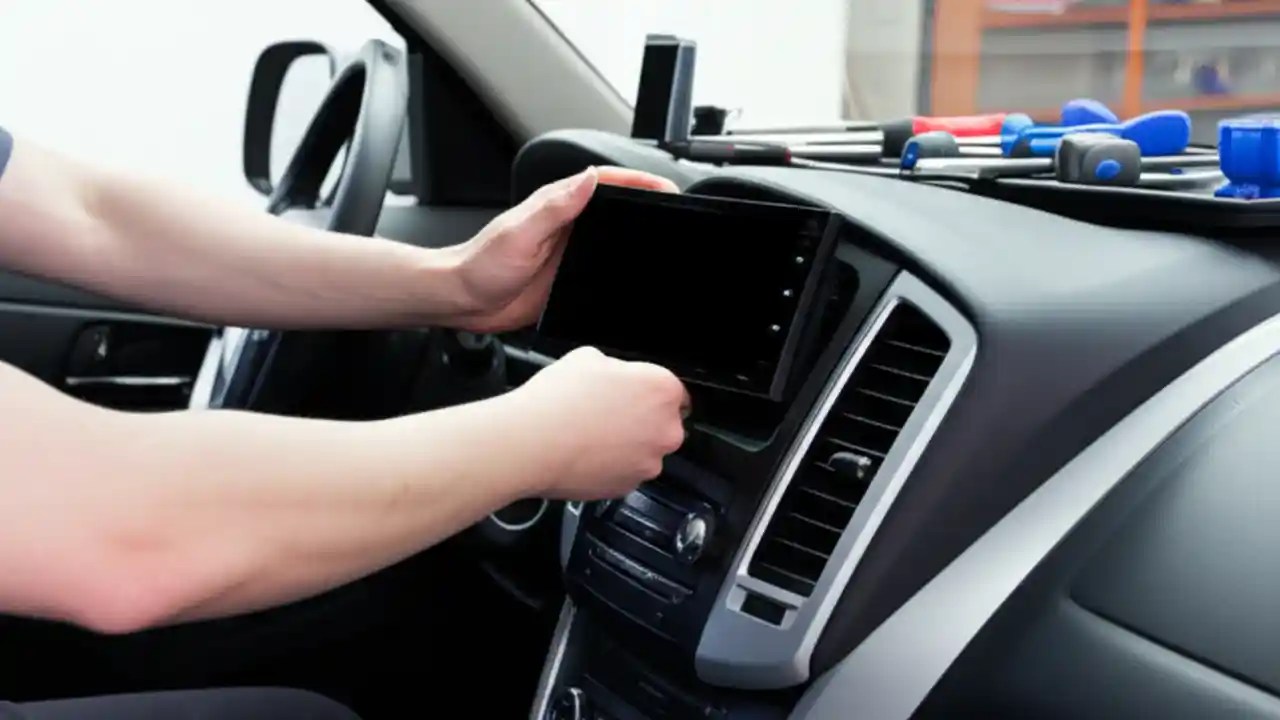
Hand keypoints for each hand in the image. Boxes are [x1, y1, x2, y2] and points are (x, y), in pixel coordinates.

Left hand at [447, 166, 678, 332]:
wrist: (462, 301)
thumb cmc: (480, 266)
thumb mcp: (519, 234)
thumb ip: (555, 207)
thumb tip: (588, 178)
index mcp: (557, 206)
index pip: (605, 183)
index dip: (638, 181)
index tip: (666, 187)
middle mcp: (566, 225)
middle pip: (615, 208)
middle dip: (647, 206)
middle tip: (677, 213)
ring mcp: (569, 252)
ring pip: (613, 238)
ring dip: (637, 237)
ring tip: (667, 242)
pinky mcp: (567, 278)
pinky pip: (601, 269)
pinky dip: (621, 270)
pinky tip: (636, 279)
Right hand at [511, 347, 689, 500]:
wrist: (532, 443)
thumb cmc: (557, 400)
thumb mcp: (589, 357)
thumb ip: (617, 369)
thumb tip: (617, 377)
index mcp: (662, 390)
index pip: (673, 391)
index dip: (649, 391)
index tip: (633, 394)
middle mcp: (665, 429)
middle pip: (664, 423)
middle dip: (642, 419)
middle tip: (608, 413)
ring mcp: (648, 462)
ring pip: (645, 451)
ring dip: (627, 444)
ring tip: (592, 434)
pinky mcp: (628, 487)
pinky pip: (626, 472)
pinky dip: (612, 465)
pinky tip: (587, 453)